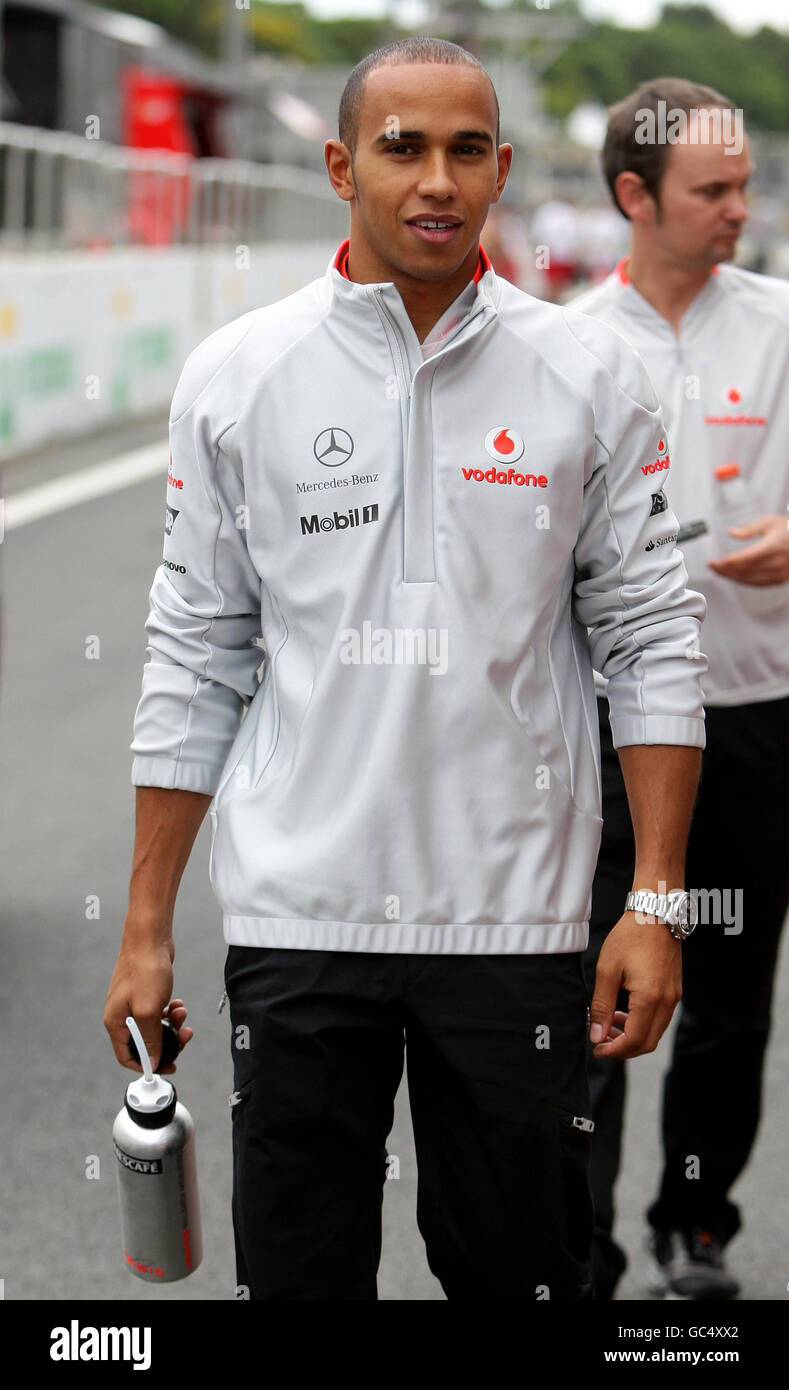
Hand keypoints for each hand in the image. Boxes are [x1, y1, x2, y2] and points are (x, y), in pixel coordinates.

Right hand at [104, 932, 193, 1073]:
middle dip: (165, 1043)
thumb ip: (150, 1040)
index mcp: (115, 1022)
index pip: (127, 1055)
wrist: (150, 938)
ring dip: (171, 1026)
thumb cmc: (145, 970)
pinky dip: (169, 1012)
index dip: (146, 1065)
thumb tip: (152, 1062)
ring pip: (154, 1026)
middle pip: (143, 1042)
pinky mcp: (144, 993)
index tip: (166, 1066)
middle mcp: (122, 1014)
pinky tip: (178, 1004)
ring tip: (182, 1016)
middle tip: (183, 1039)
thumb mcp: (149, 1011)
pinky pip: (158, 1012)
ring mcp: (132, 1003)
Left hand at [589, 910, 681, 1059]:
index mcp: (650, 998)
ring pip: (655, 1032)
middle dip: (623, 1048)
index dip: (614, 1050)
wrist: (655, 914)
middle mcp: (667, 1001)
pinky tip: (623, 1012)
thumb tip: (596, 1035)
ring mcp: (674, 997)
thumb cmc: (630, 937)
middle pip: (647, 1043)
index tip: (597, 1049)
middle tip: (601, 1041)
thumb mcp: (607, 970)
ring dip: (632, 1036)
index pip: (635, 1040)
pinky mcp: (674, 991)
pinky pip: (659, 1018)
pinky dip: (642, 1023)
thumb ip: (601, 1006)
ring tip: (608, 1025)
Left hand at [707, 514, 788, 586]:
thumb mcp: (769, 522)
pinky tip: (733, 576)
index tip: (716, 562)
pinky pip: (757, 584)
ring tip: (719, 571)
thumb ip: (749, 529)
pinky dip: (743, 581)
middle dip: (726, 570)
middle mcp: (777, 562)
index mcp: (774, 546)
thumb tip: (731, 532)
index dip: (730, 562)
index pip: (748, 557)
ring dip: (732, 577)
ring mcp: (779, 573)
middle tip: (712, 566)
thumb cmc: (788, 530)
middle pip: (745, 570)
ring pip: (750, 579)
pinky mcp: (780, 579)